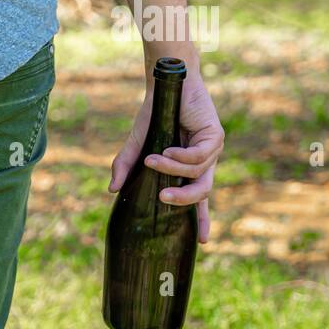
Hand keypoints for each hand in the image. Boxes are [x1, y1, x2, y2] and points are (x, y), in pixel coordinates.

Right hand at [109, 54, 224, 242]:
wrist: (165, 86)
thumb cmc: (154, 114)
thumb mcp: (137, 146)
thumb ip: (126, 167)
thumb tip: (112, 190)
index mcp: (191, 168)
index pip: (199, 199)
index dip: (201, 220)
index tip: (201, 241)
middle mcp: (206, 161)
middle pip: (203, 192)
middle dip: (184, 200)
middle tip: (162, 199)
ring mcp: (213, 149)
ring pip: (198, 173)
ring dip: (172, 169)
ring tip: (152, 160)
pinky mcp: (215, 135)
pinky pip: (199, 156)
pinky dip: (180, 156)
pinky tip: (166, 150)